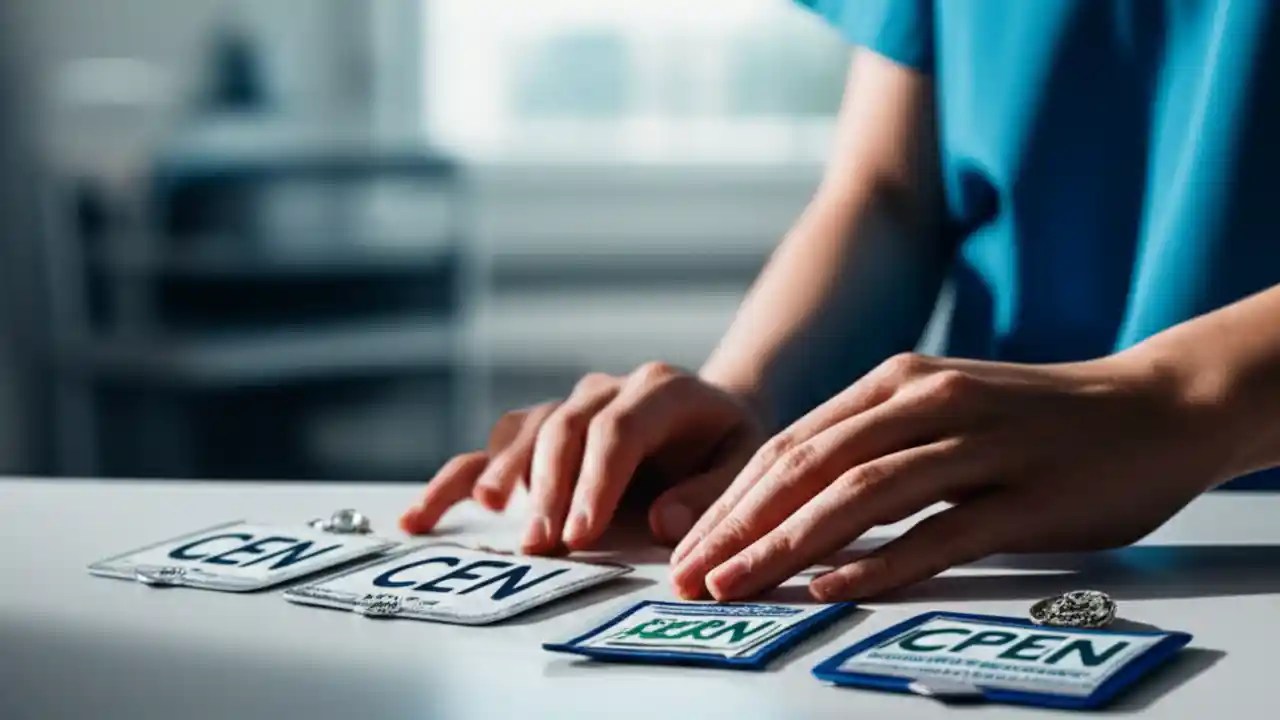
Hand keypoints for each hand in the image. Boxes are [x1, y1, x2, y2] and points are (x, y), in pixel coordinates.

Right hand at [400, 362, 765, 554]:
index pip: (618, 430)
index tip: (581, 534)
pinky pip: (493, 447)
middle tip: (542, 545)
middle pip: (565, 429)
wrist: (710, 417)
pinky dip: (457, 479)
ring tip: (489, 511)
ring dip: (505, 475)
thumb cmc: (727, 448)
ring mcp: (570, 405)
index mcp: (662, 389)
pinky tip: (421, 516)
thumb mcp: (745, 464)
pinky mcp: (542, 429)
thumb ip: (710, 493)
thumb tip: (662, 523)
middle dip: (549, 488)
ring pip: (526, 430)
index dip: (595, 481)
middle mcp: (609, 389)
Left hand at [669, 351, 1230, 601]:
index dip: (727, 501)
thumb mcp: (937, 410)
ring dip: (787, 544)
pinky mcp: (1025, 494)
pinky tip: (832, 589)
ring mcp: (976, 445)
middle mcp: (924, 402)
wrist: (1154, 406)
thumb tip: (785, 504)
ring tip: (735, 587)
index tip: (682, 551)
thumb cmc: (1033, 420)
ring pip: (861, 495)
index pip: (788, 447)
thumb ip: (867, 445)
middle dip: (736, 527)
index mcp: (893, 383)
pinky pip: (940, 531)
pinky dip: (879, 562)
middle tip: (686, 578)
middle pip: (808, 468)